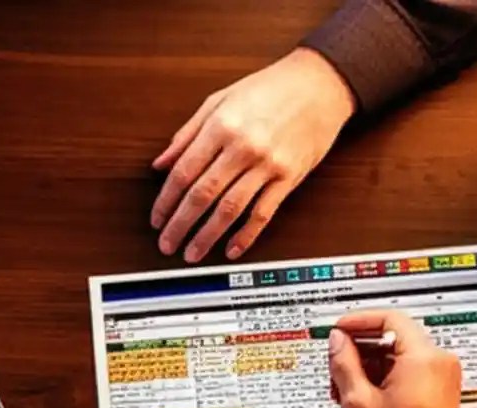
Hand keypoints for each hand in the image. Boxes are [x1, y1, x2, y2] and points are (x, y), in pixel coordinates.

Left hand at [151, 48, 354, 262]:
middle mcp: (243, 146)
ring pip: (230, 209)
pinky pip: (264, 213)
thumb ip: (188, 133)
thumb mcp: (220, 99)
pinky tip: (232, 249)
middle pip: (202, 195)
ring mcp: (267, 164)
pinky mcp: (289, 177)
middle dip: (180, 225)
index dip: (166, 201)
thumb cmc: (270, 88)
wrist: (319, 84)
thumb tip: (161, 163)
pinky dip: (246, 235)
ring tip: (193, 253)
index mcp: (221, 126)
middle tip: (167, 244)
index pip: (183, 172)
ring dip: (207, 236)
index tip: (157, 219)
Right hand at [327, 311, 476, 407]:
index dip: (357, 321)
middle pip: (392, 337)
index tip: (338, 331)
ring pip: (396, 357)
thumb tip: (337, 342)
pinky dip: (383, 380)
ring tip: (344, 391)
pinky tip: (361, 401)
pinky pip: (406, 373)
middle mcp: (438, 363)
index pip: (389, 318)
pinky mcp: (438, 394)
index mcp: (423, 358)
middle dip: (359, 350)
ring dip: (368, 368)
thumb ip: (344, 364)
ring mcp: (441, 379)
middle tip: (335, 368)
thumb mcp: (358, 403)